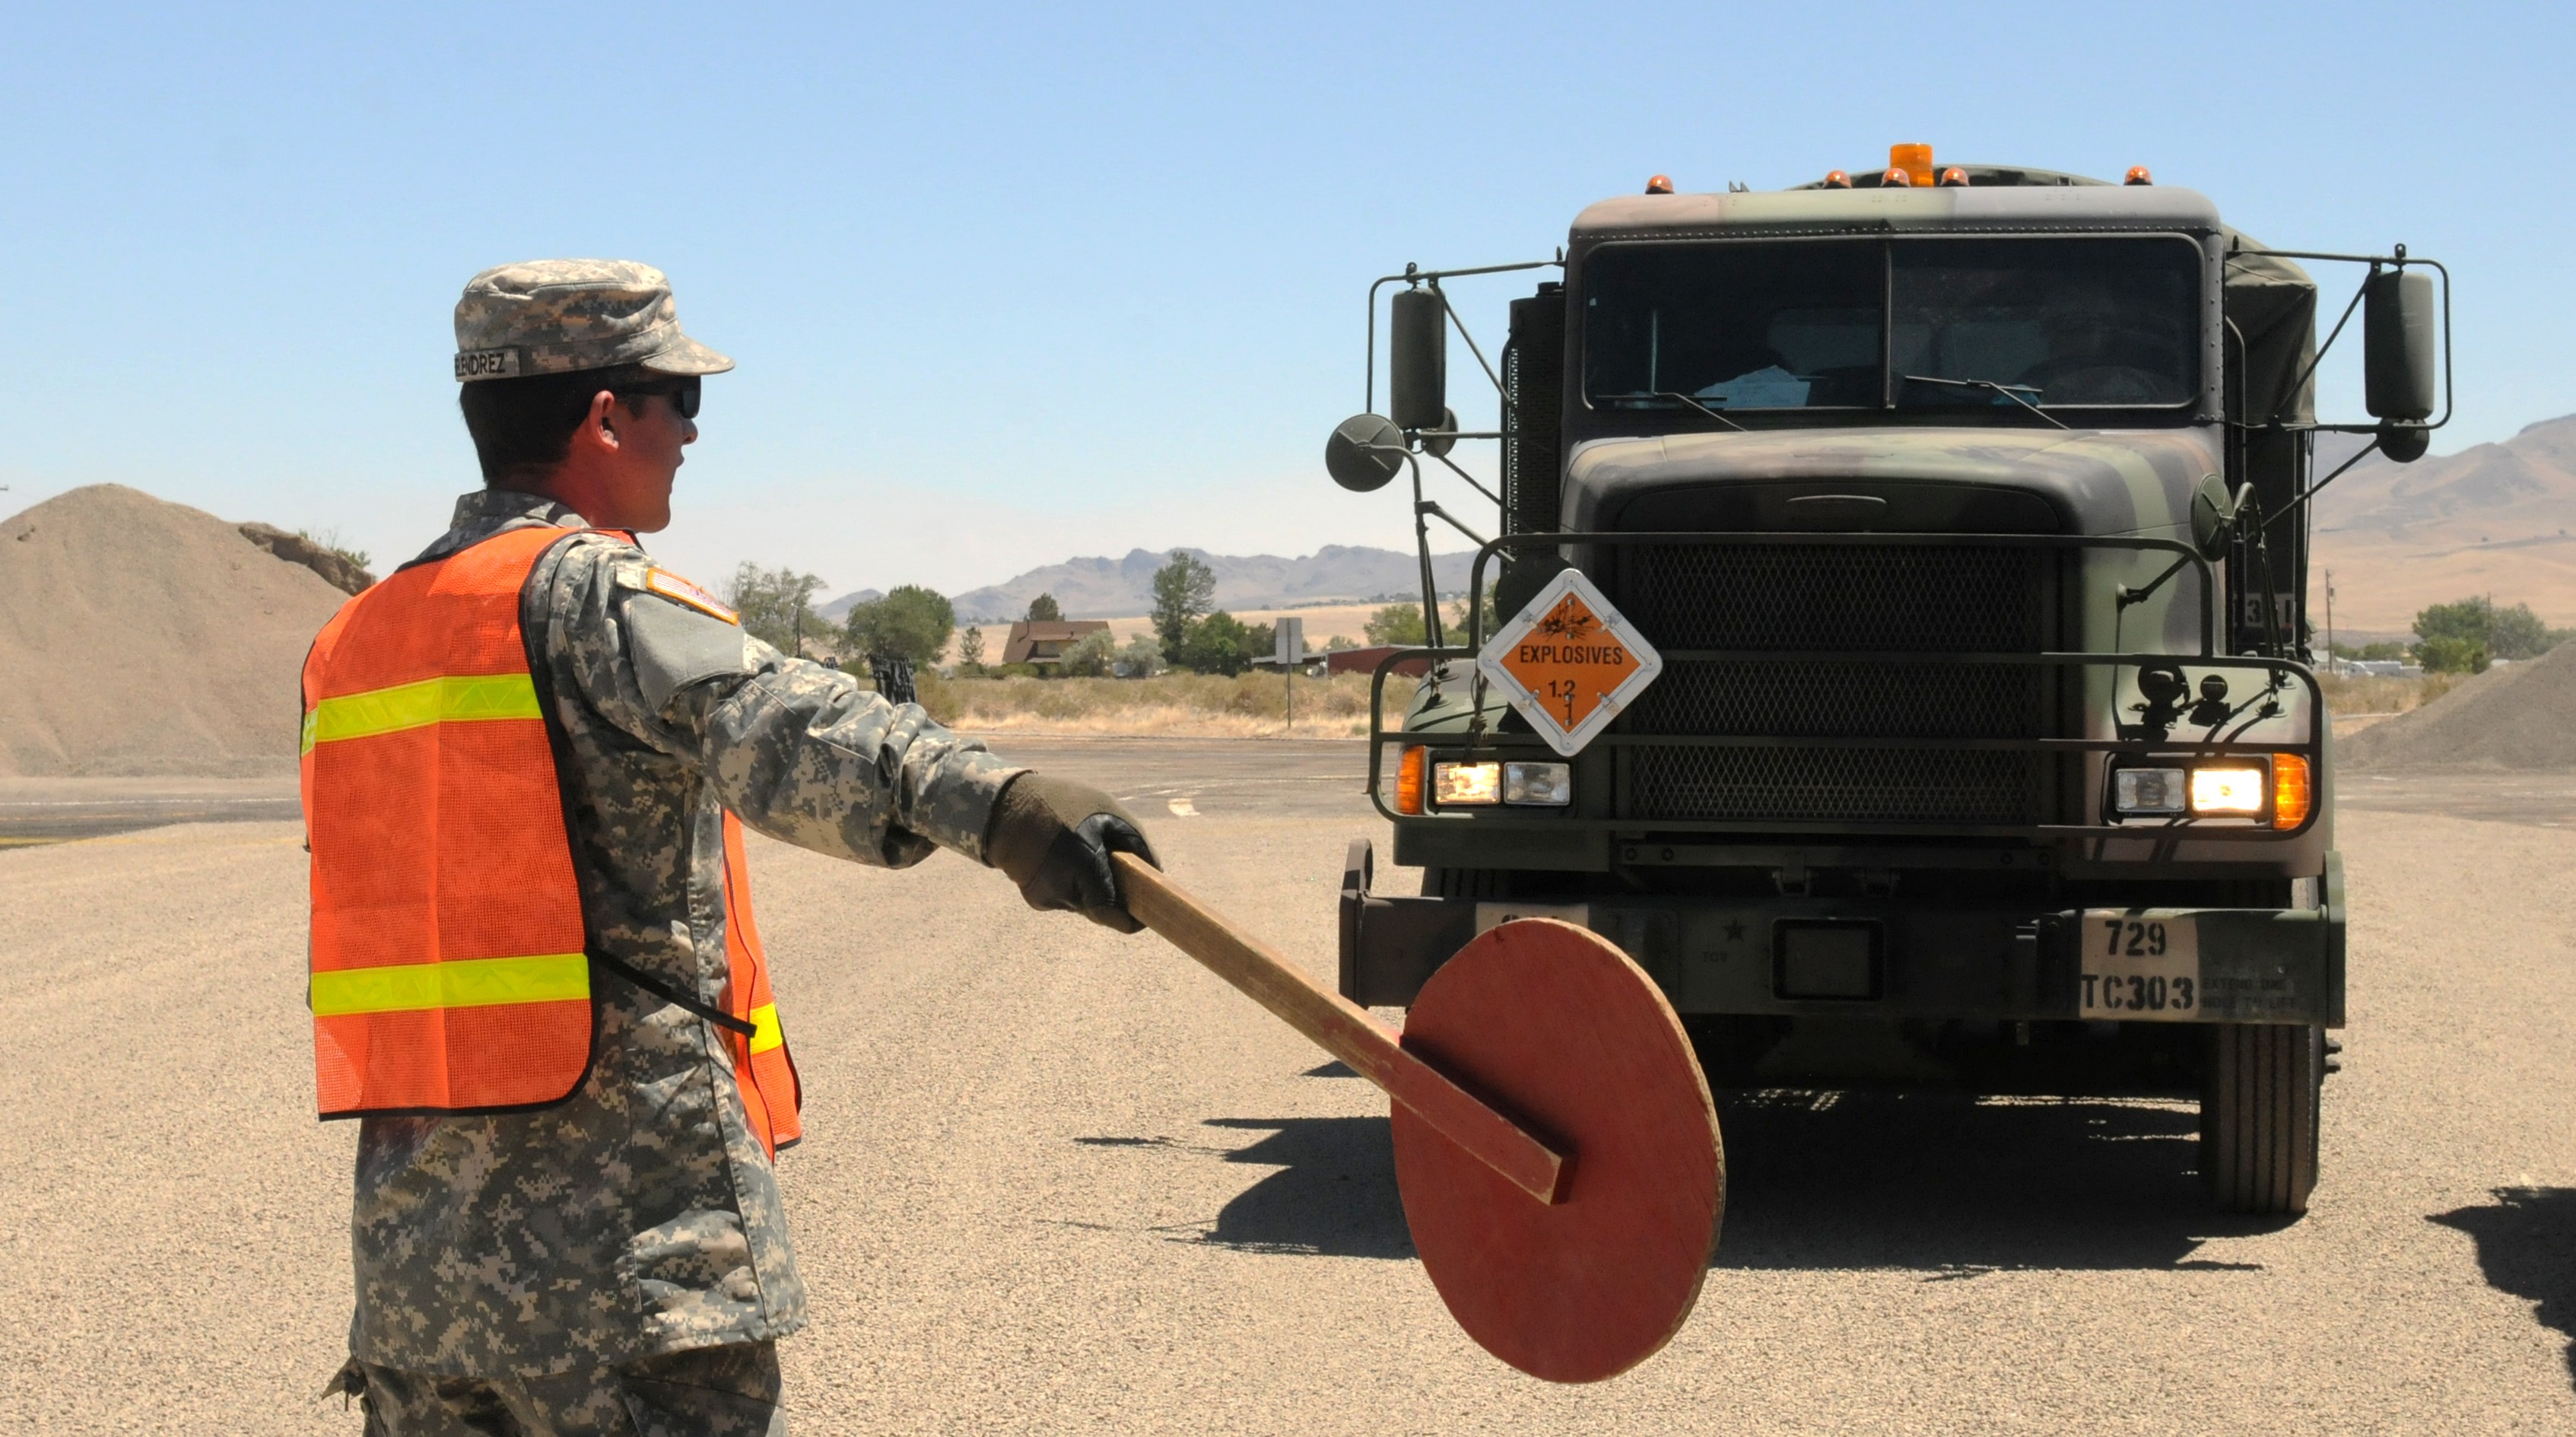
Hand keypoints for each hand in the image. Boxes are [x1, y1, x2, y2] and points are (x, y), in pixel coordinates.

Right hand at [983, 773, 1157, 931]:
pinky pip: (1066, 899)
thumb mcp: (1107, 811)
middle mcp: (1062, 888)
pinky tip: (1063, 860)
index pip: (1110, 913)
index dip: (1130, 920)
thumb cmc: (1062, 804)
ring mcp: (1046, 897)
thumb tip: (1155, 873)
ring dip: (1091, 888)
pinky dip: (1073, 885)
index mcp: (1082, 864)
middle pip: (1099, 908)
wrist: (1005, 807)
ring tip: (1081, 854)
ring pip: (1083, 904)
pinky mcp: (1035, 899)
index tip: (1144, 917)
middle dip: (1111, 894)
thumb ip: (1135, 843)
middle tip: (1114, 869)